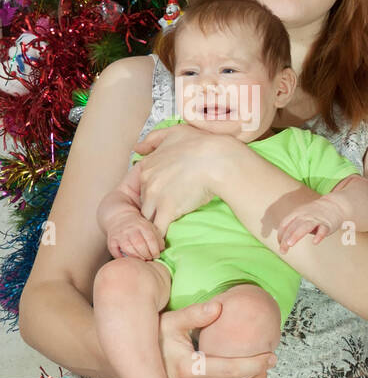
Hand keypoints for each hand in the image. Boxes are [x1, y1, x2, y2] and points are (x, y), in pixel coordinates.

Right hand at [105, 212, 162, 260]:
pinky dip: (121, 257)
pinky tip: (128, 259)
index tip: (157, 255)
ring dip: (136, 257)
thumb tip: (162, 250)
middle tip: (150, 259)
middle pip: (139, 244)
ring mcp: (120, 235)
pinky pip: (115, 250)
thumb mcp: (150, 227)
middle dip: (146, 254)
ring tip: (142, 260)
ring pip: (128, 248)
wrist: (120, 217)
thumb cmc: (138, 226)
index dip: (155, 249)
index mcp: (142, 226)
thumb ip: (157, 238)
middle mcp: (130, 230)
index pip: (150, 238)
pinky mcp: (112, 240)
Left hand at [133, 123, 233, 237]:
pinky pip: (157, 229)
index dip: (153, 194)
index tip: (163, 199)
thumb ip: (154, 139)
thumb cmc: (201, 144)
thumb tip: (138, 147)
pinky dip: (158, 237)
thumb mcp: (175, 133)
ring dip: (152, 225)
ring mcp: (156, 197)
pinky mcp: (168, 210)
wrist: (217, 159)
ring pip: (147, 216)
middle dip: (152, 209)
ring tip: (158, 234)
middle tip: (163, 217)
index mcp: (148, 165)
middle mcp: (147, 181)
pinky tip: (160, 244)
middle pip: (144, 201)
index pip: (143, 186)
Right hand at [158, 300, 276, 377]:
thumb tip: (218, 307)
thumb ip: (195, 314)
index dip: (257, 363)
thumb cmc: (157, 340)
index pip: (233, 369)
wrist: (136, 367)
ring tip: (258, 375)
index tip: (270, 356)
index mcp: (185, 367)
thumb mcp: (171, 322)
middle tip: (268, 365)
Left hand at [278, 194, 345, 251]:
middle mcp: (305, 216)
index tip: (280, 244)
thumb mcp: (302, 215)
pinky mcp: (327, 224)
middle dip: (286, 239)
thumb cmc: (316, 214)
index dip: (280, 234)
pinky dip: (319, 235)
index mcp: (297, 213)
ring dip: (296, 235)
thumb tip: (283, 240)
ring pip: (304, 227)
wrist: (335, 205)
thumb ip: (293, 225)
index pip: (285, 224)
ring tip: (290, 244)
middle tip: (282, 250)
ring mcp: (316, 219)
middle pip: (292, 227)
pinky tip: (315, 242)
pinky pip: (322, 230)